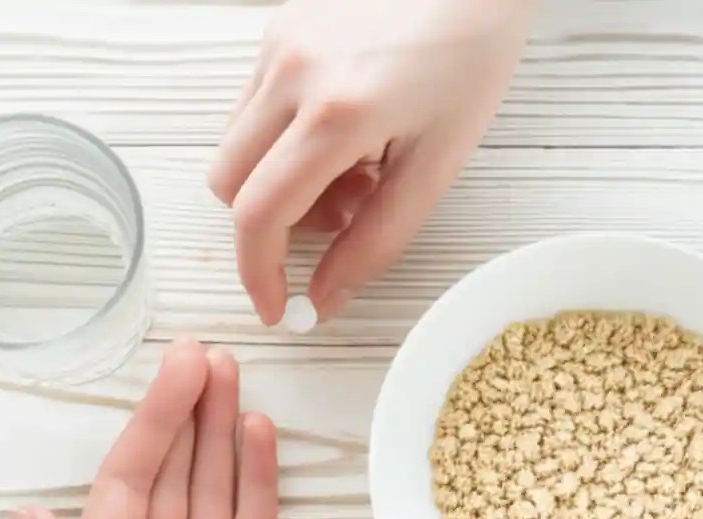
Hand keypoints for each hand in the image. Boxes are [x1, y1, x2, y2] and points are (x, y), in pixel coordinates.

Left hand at [12, 339, 286, 518]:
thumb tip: (25, 517)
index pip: (130, 484)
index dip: (155, 422)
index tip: (179, 372)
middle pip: (174, 480)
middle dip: (193, 417)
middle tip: (211, 358)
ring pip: (214, 498)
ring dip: (227, 439)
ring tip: (239, 382)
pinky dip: (261, 489)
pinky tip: (263, 442)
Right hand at [209, 0, 536, 324]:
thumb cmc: (471, 51)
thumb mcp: (439, 161)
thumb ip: (379, 238)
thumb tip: (327, 293)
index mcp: (337, 113)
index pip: (259, 216)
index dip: (259, 274)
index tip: (276, 305)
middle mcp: (291, 74)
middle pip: (231, 186)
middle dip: (275, 224)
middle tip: (346, 213)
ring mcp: (277, 46)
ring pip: (235, 146)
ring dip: (278, 180)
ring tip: (354, 163)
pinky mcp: (277, 29)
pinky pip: (252, 107)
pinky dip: (283, 138)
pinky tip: (344, 126)